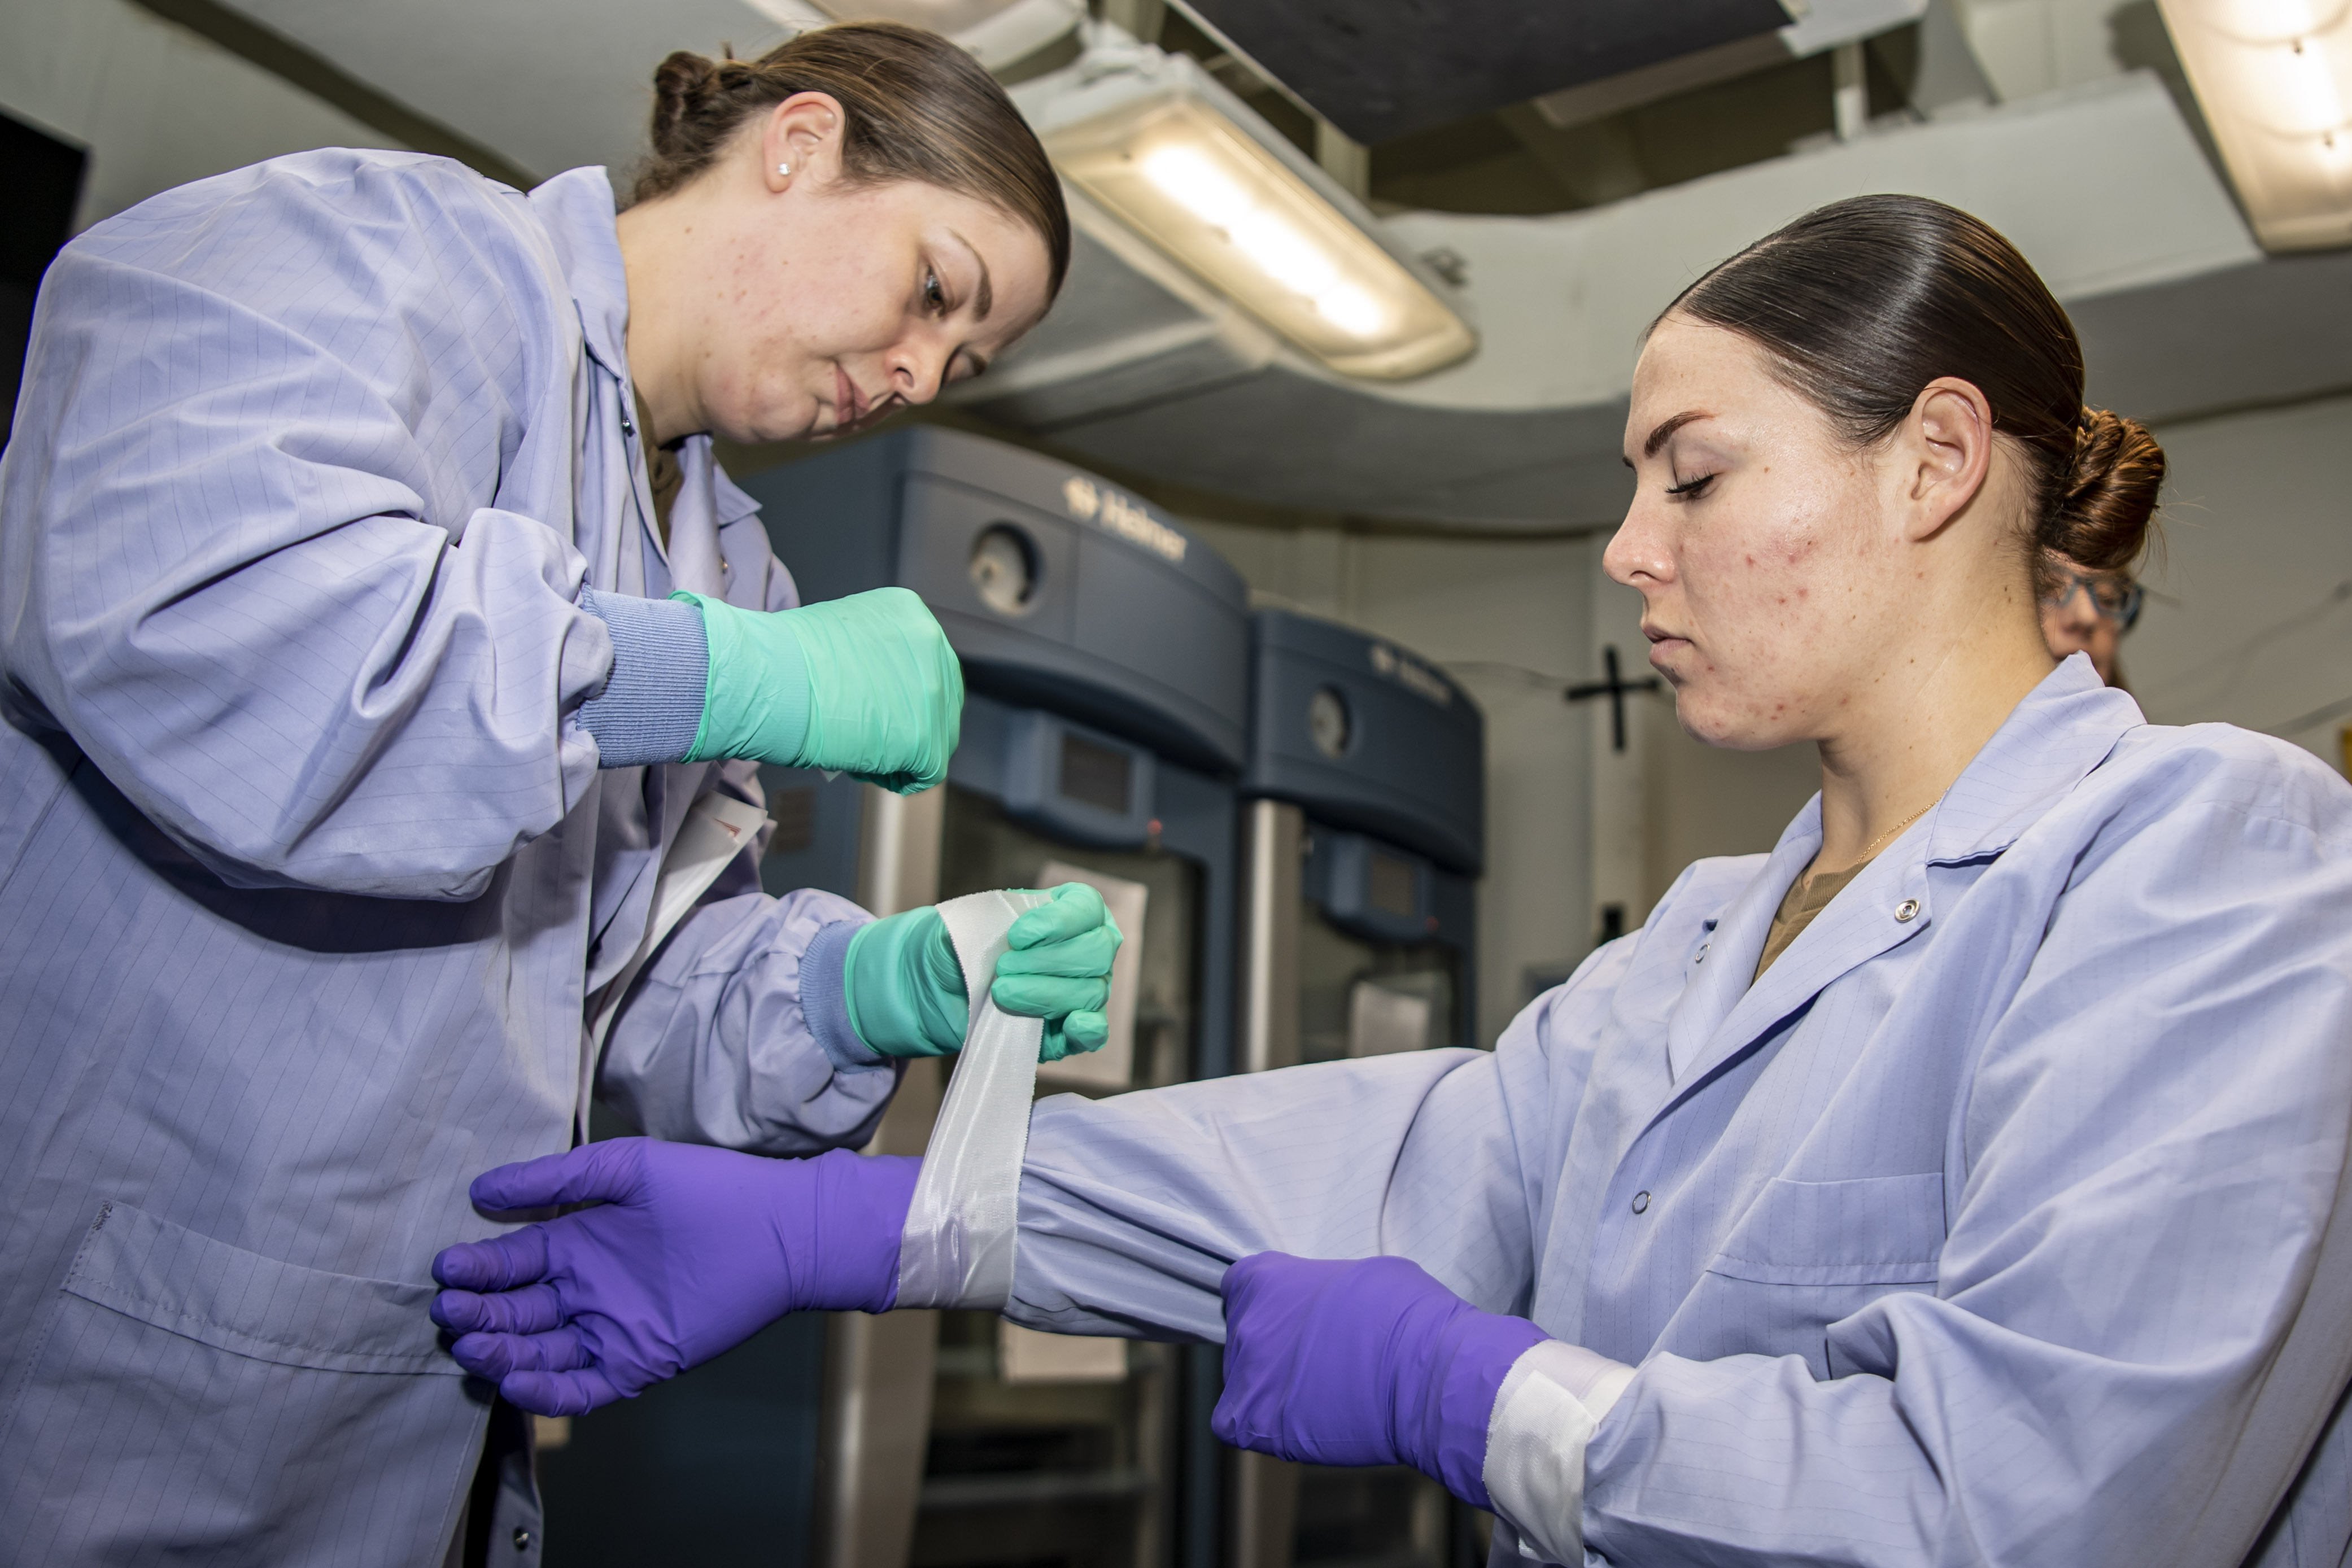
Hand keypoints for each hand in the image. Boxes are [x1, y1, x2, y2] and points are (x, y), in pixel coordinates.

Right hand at [430, 1139, 917, 1415]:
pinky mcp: (636, 1362)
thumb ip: (555, 1179)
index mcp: (577, 1244)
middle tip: (450, 1310)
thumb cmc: (707, 1187)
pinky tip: (515, 1378)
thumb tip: (480, 1191)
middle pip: (514, 1312)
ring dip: (501, 1352)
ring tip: (471, 1342)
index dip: (476, 1268)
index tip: (445, 1267)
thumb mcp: (626, 1170)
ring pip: (537, 1353)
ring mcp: (608, 1330)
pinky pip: (579, 1387)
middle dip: (478, 1313)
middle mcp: (585, 1291)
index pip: (509, 1264)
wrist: (780, 1228)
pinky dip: (544, 1391)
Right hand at [683, 587, 961, 793]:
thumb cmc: (783, 661)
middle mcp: (932, 644)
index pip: (926, 667)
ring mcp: (933, 691)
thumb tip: (877, 687)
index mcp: (910, 614)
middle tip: (870, 738)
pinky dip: (899, 778)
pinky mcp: (927, 737)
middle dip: (907, 726)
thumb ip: (873, 656)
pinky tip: (865, 768)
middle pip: (940, 702)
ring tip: (861, 753)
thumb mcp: (840, 637)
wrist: (767, 678)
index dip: (900, 697)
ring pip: (939, 738)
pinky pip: (927, 771)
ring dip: (902, 753)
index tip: (872, 710)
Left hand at [846, 883, 1121, 1062]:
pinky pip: (1094, 1033)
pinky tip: (1071, 1025)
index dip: (1057, 922)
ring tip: (1002, 993)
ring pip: (1091, 992)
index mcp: (1070, 910)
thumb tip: (1011, 941)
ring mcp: (1087, 991)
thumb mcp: (972, 920)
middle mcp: (1089, 949)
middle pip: (1097, 952)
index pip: (1086, 908)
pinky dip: (1087, 1030)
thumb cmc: (965, 947)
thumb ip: (991, 919)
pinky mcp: (1072, 1031)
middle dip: (1048, 961)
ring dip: (1046, 993)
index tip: (1016, 937)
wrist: (942, 990)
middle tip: (1002, 968)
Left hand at [1213, 1253, 1546, 1508]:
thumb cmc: (1407, 1318)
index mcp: (1264, 1279)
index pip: (1240, 1286)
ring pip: (1242, 1382)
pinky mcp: (1255, 1423)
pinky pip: (1237, 1425)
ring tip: (1318, 1395)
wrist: (1426, 1377)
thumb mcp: (1362, 1275)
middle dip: (1274, 1346)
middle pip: (1243, 1336)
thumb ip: (1324, 1287)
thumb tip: (1325, 1304)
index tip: (1293, 1317)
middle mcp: (1246, 1325)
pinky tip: (1299, 1422)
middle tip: (1318, 1359)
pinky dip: (1263, 1426)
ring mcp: (1247, 1376)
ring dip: (1271, 1387)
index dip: (1268, 1303)